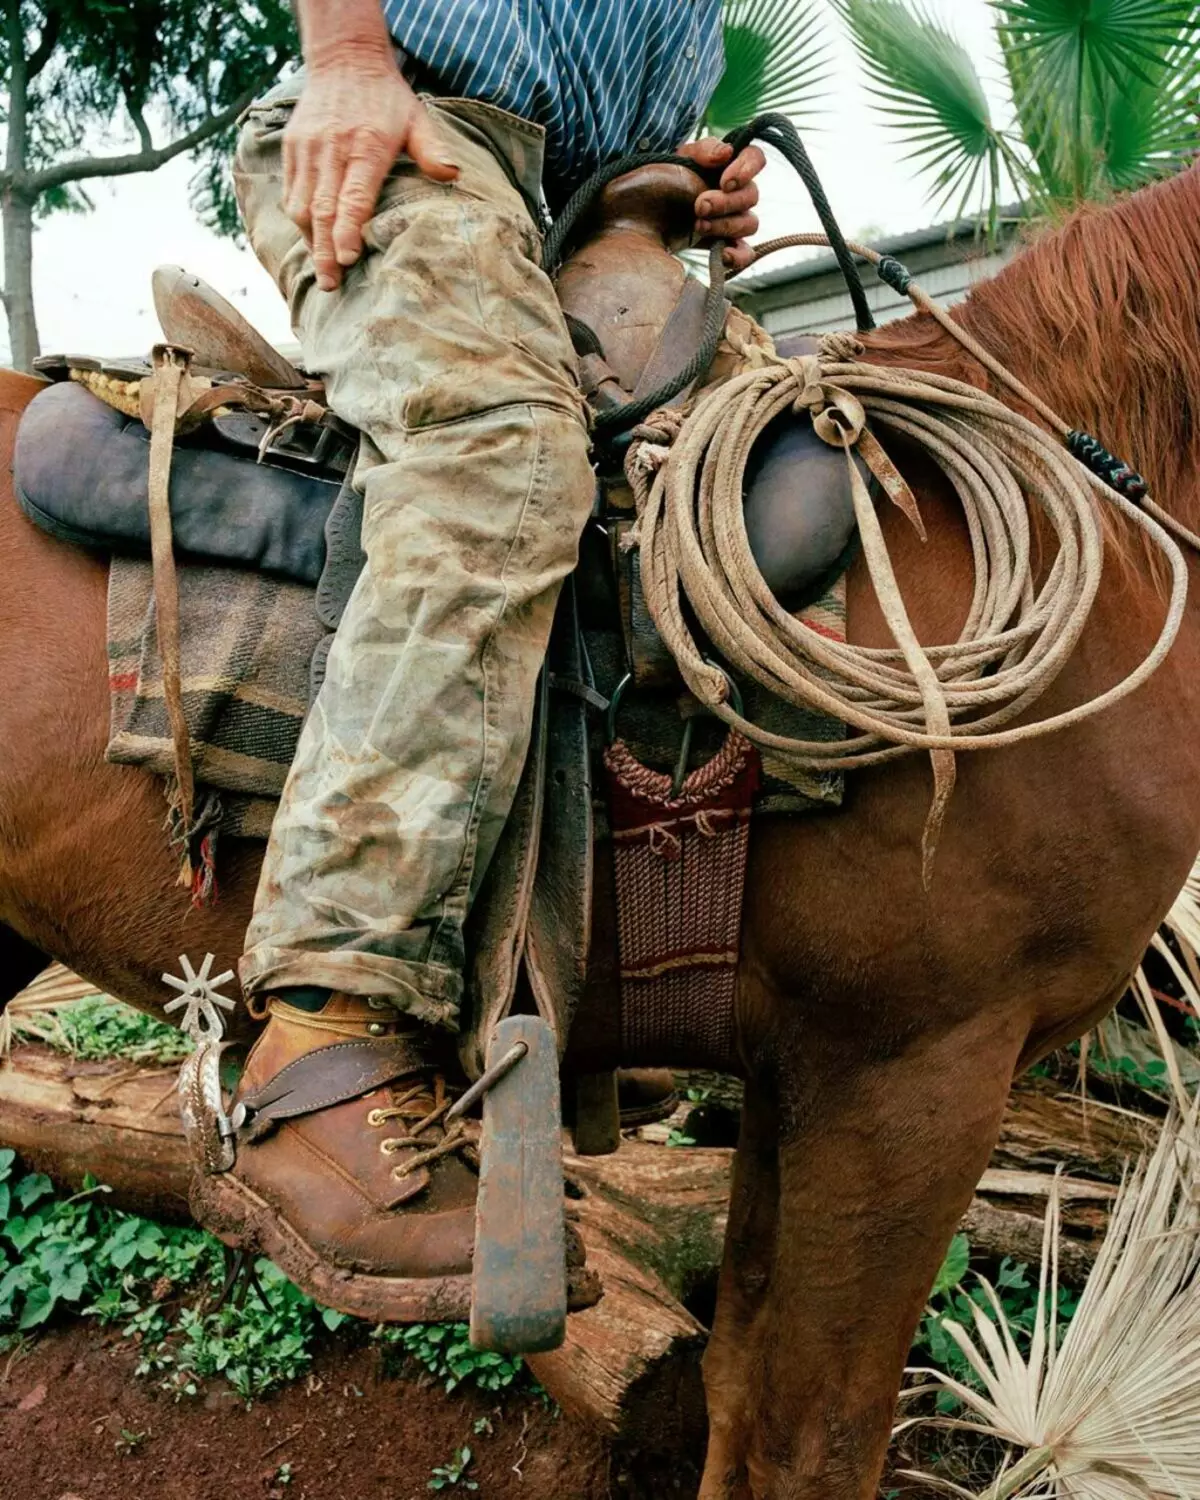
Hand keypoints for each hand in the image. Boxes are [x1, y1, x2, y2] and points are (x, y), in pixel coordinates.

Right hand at [283, 56, 459, 290]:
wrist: (344, 59)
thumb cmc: (387, 99)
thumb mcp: (417, 118)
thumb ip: (432, 150)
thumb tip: (453, 176)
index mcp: (365, 146)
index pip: (352, 196)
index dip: (347, 230)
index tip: (347, 259)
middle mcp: (331, 148)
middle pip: (323, 210)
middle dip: (325, 251)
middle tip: (331, 284)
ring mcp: (307, 148)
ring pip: (301, 205)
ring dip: (310, 241)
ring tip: (322, 270)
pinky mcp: (292, 148)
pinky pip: (290, 193)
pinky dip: (299, 221)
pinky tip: (312, 241)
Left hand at [674, 138, 767, 272]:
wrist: (646, 209)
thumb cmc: (665, 176)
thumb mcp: (681, 157)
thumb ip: (703, 150)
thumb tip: (726, 153)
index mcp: (730, 165)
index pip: (755, 158)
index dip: (747, 169)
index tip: (726, 182)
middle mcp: (737, 192)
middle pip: (751, 195)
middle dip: (725, 203)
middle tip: (699, 206)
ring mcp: (733, 219)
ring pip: (749, 223)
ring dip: (726, 226)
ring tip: (698, 226)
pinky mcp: (725, 244)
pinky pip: (744, 253)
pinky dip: (738, 256)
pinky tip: (723, 255)